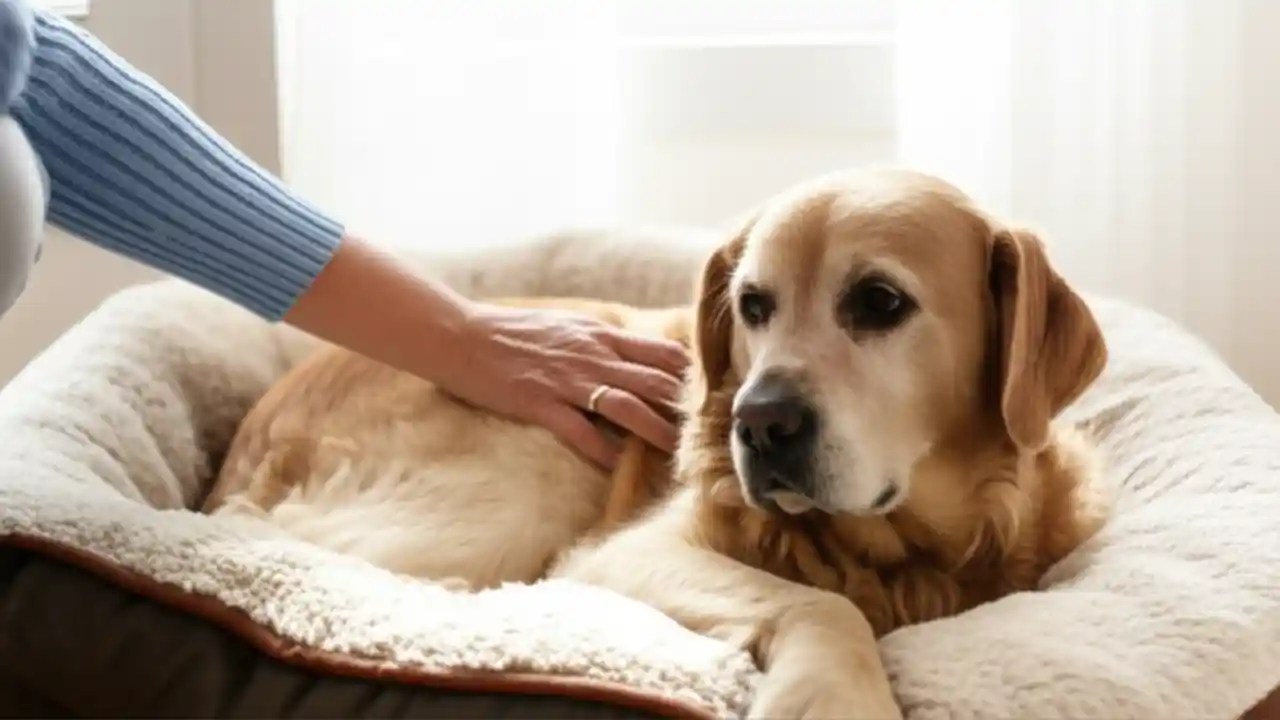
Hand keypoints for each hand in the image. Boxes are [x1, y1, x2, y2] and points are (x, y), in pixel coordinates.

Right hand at [284, 237, 687, 468]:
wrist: (461, 334)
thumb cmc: (513, 331)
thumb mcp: (568, 324)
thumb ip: (604, 340)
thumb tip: (639, 356)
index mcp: (601, 334)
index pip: (663, 353)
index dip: (692, 377)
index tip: (710, 400)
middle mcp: (592, 355)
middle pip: (656, 382)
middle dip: (685, 409)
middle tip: (707, 435)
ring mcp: (567, 380)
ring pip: (628, 407)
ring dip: (657, 433)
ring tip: (678, 455)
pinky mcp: (540, 403)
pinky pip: (581, 432)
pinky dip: (603, 452)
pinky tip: (619, 468)